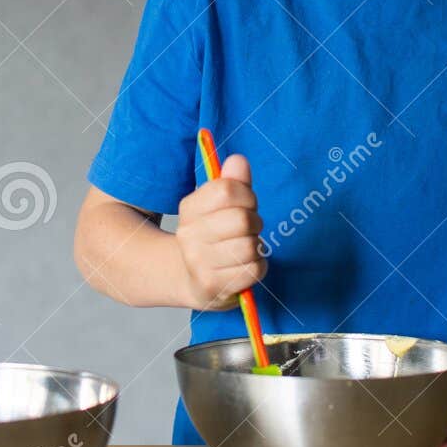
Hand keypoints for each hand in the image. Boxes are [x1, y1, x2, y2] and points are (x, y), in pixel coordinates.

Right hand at [174, 153, 265, 309]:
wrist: (190, 278)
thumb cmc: (213, 237)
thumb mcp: (219, 206)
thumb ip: (233, 182)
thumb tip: (238, 160)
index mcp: (190, 208)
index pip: (227, 189)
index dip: (247, 195)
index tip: (245, 204)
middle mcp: (188, 234)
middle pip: (242, 219)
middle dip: (255, 222)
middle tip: (248, 229)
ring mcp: (198, 262)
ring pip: (250, 247)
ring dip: (256, 247)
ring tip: (244, 249)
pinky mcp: (212, 286)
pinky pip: (253, 270)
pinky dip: (257, 267)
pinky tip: (244, 266)